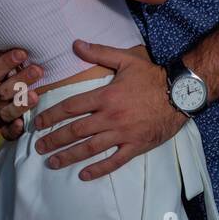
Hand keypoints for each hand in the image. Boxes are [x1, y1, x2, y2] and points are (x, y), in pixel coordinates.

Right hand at [0, 49, 42, 141]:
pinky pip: (6, 133)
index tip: (22, 52)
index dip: (6, 62)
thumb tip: (25, 22)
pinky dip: (13, 131)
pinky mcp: (2, 127)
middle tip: (38, 69)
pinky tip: (22, 125)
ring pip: (5, 112)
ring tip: (35, 95)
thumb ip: (8, 53)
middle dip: (21, 79)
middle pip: (3, 91)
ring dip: (21, 104)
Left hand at [31, 40, 187, 178]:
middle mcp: (111, 117)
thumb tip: (76, 44)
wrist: (181, 94)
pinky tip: (83, 175)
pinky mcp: (136, 146)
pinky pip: (115, 161)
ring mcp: (123, 134)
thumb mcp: (126, 59)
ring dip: (69, 156)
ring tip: (52, 163)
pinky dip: (98, 169)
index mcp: (106, 96)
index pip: (71, 107)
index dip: (51, 116)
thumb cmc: (152, 76)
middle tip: (38, 147)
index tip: (38, 123)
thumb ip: (99, 53)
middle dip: (54, 140)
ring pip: (91, 149)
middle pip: (76, 131)